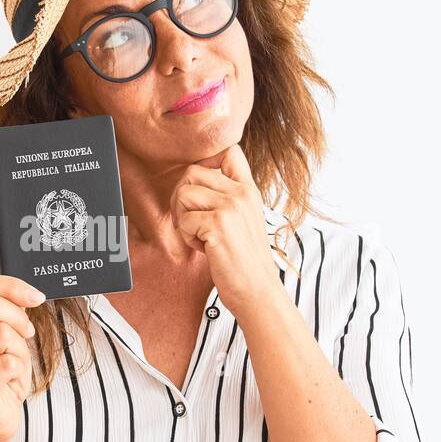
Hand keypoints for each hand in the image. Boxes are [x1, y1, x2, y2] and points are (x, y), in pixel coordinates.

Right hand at [0, 273, 44, 441]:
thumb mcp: (1, 338)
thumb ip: (4, 313)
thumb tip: (25, 294)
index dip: (12, 287)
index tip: (35, 298)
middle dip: (17, 317)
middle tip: (26, 334)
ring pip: (1, 334)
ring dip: (19, 349)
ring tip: (12, 366)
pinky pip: (7, 362)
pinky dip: (19, 370)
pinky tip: (9, 381)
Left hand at [170, 142, 282, 317]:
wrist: (258, 290)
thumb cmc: (244, 259)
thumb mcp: (244, 219)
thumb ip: (228, 197)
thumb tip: (192, 182)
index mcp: (249, 189)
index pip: (229, 151)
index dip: (205, 163)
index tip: (202, 191)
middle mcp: (241, 193)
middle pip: (192, 172)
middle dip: (182, 198)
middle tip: (192, 222)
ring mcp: (230, 207)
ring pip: (183, 194)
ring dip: (184, 219)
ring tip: (201, 236)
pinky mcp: (218, 225)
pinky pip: (184, 220)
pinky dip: (188, 238)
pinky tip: (205, 249)